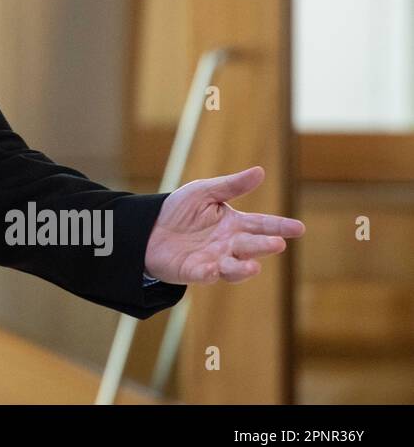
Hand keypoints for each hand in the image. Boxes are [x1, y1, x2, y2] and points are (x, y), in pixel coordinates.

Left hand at [144, 166, 303, 283]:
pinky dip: (210, 274)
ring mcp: (213, 260)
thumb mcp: (204, 192)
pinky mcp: (193, 271)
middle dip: (263, 246)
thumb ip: (231, 186)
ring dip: (243, 269)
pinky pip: (204, 275)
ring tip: (253, 267)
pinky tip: (214, 269)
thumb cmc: (179, 210)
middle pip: (251, 246)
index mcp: (234, 224)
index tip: (298, 228)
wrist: (147, 227)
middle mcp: (228, 245)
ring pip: (234, 268)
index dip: (279, 226)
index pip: (261, 225)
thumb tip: (260, 171)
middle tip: (277, 244)